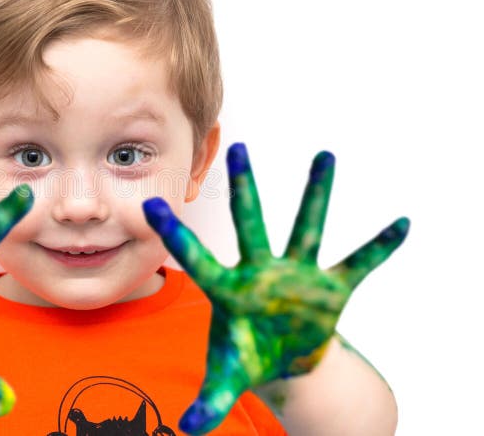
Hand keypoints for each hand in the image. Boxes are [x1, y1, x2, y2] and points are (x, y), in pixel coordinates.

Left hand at [142, 143, 408, 434]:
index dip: (175, 235)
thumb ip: (207, 401)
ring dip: (316, 193)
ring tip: (326, 155)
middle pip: (249, 222)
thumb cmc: (247, 358)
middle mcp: (261, 271)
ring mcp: (297, 275)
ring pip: (306, 227)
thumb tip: (184, 430)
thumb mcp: (227, 380)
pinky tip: (401, 225)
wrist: (282, 360)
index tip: (151, 203)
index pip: (197, 259)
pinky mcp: (330, 287)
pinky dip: (378, 248)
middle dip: (244, 187)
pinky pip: (357, 263)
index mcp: (229, 290)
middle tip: (237, 146)